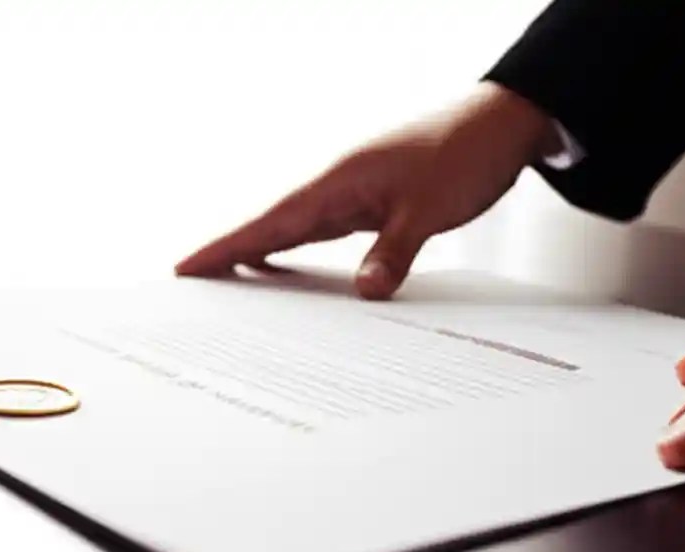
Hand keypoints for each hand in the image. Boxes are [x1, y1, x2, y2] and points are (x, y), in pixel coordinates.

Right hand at [175, 82, 560, 299]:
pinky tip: (282, 271)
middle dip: (228, 255)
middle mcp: (335, 188)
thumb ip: (392, 252)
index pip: (269, 222)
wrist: (498, 124)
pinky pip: (320, 234)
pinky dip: (296, 253)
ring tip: (223, 286)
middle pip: (269, 227)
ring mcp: (350, 195)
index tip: (187, 267)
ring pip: (291, 232)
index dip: (226, 248)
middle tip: (190, 286)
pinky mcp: (368, 205)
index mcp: (338, 182)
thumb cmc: (463, 153)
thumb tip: (362, 293)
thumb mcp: (429, 209)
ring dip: (258, 256)